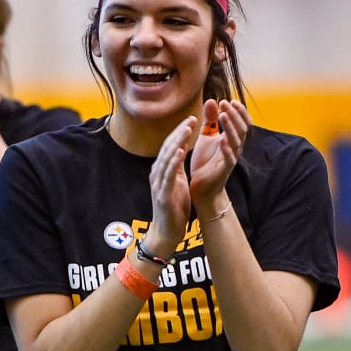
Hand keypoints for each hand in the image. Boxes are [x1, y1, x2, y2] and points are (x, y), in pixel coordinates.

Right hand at [147, 116, 196, 254]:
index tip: (192, 120)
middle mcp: (158, 173)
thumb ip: (177, 167)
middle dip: (180, 132)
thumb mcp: (177, 183)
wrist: (167, 232)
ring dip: (178, 141)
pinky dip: (173, 161)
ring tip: (188, 129)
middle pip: (168, 147)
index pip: (171, 146)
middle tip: (192, 118)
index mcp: (162, 170)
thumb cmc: (174, 208)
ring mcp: (158, 183)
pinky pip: (168, 174)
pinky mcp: (162, 193)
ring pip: (167, 157)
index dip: (181, 132)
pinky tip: (181, 151)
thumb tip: (182, 150)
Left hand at [188, 99, 248, 205]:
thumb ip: (210, 120)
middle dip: (234, 115)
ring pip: (236, 140)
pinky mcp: (224, 170)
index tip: (228, 100)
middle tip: (225, 103)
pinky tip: (221, 138)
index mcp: (232, 139)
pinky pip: (229, 158)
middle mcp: (235, 148)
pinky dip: (226, 148)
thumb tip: (212, 100)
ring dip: (230, 127)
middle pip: (241, 128)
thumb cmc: (206, 162)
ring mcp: (231, 159)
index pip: (241, 122)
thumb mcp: (206, 137)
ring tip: (223, 115)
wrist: (202, 187)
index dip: (238, 111)